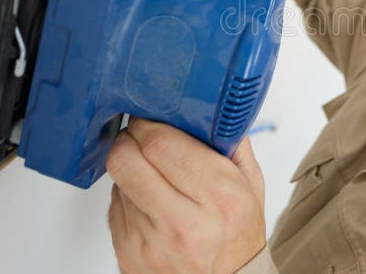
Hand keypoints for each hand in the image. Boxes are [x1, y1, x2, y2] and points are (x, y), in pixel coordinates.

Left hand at [106, 118, 265, 273]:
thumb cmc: (239, 236)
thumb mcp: (252, 186)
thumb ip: (234, 145)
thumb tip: (210, 110)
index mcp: (220, 197)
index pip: (162, 143)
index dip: (150, 122)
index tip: (154, 117)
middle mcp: (183, 222)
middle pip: (127, 158)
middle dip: (130, 138)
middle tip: (142, 136)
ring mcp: (150, 242)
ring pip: (117, 180)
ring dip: (131, 168)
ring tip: (153, 174)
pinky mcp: (128, 255)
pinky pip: (114, 206)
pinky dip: (128, 195)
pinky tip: (149, 200)